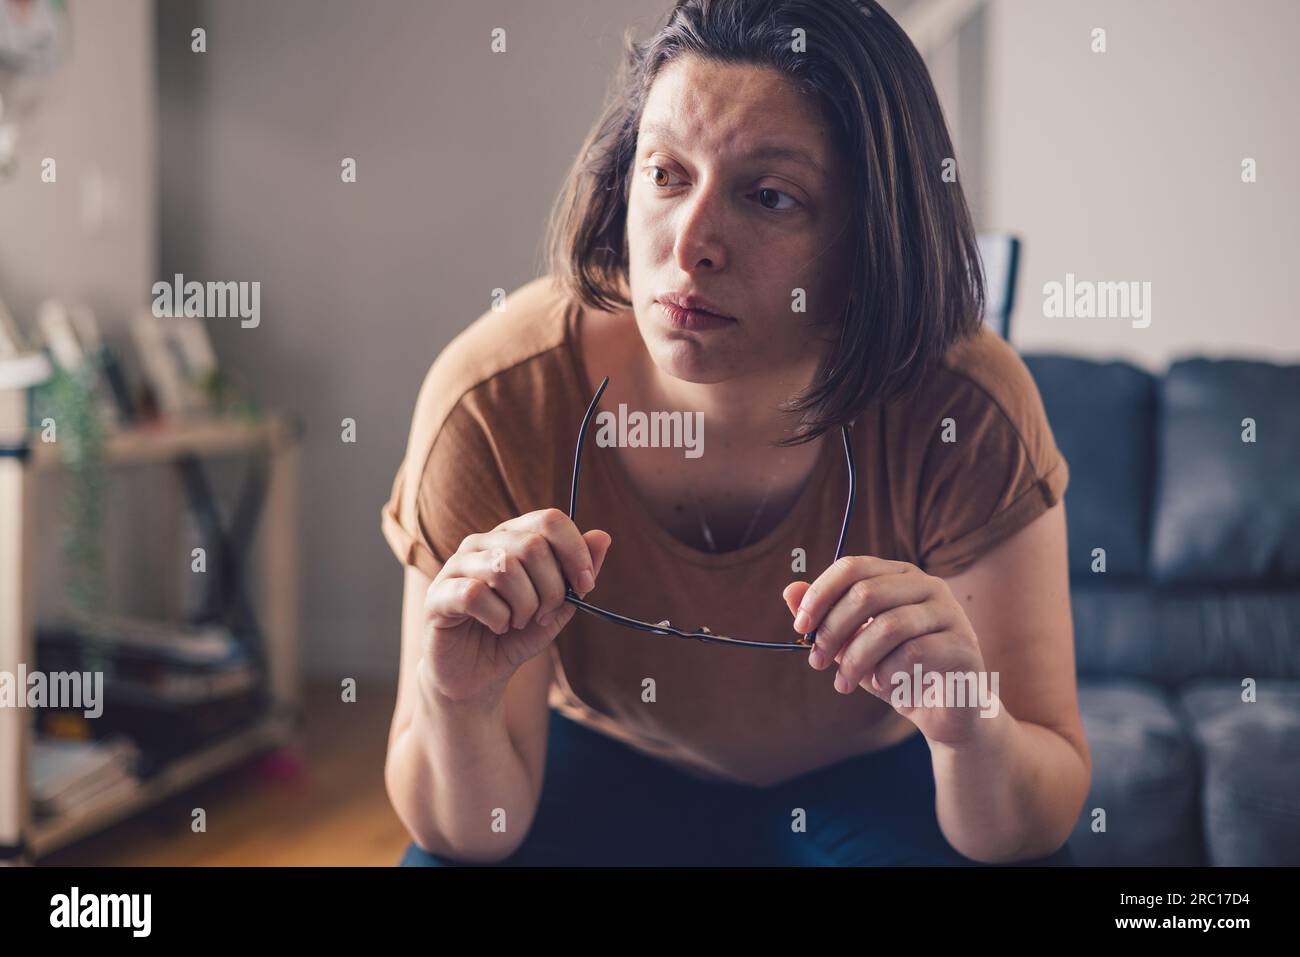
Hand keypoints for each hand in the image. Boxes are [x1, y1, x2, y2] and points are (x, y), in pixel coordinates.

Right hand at [420, 508, 611, 703]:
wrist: (477, 677)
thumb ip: (579, 574)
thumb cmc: (514, 636)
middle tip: (543, 614)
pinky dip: (498, 617)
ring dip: (525, 605)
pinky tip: (497, 627)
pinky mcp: (438, 595)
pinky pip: (476, 594)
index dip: (575, 552)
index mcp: (512, 538)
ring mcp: (456, 566)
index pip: (549, 520)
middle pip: (532, 546)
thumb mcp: (557, 608)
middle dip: (551, 589)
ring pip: (505, 568)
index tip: (585, 586)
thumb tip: (603, 536)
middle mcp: (482, 544)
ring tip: (518, 622)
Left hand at [783, 556, 992, 749]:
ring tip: (843, 683)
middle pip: (867, 593)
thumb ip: (825, 618)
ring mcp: (950, 614)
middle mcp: (929, 586)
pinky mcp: (963, 646)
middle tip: (816, 661)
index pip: (853, 567)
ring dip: (855, 658)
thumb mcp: (852, 644)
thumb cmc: (895, 671)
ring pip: (889, 625)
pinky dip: (887, 672)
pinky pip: (913, 653)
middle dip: (833, 630)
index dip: (820, 594)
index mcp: (900, 575)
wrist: (944, 711)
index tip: (799, 627)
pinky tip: (881, 686)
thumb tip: (789, 591)